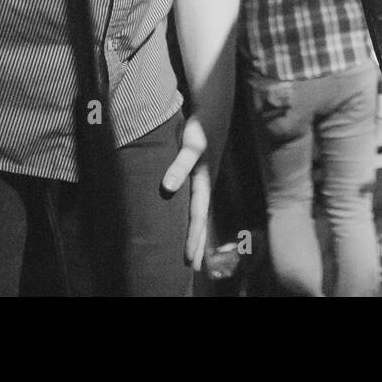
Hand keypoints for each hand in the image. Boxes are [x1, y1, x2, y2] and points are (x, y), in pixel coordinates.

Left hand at [162, 117, 212, 270]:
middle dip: (197, 244)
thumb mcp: (191, 145)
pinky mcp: (198, 176)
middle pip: (201, 221)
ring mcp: (203, 181)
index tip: (188, 260)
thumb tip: (168, 188)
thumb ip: (180, 165)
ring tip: (192, 255)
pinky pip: (195, 204)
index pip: (198, 217)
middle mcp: (205, 185)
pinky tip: (185, 224)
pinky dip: (192, 218)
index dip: (193, 238)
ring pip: (199, 214)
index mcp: (204, 183)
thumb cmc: (200, 128)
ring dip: (195, 234)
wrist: (213, 112)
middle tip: (191, 268)